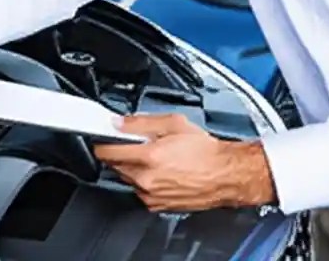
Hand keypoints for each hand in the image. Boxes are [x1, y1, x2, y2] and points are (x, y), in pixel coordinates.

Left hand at [93, 113, 276, 211]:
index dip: (102, 141)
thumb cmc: (206, 151)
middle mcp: (146, 179)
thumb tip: (118, 122)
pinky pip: (140, 191)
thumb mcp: (173, 123)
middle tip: (135, 143)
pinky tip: (161, 172)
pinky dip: (144, 181)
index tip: (103, 137)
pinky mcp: (157, 206)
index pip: (107, 151)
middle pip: (115, 165)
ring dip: (133, 167)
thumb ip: (140, 122)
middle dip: (121, 153)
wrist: (226, 175)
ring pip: (127, 179)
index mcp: (149, 157)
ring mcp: (151, 195)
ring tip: (154, 157)